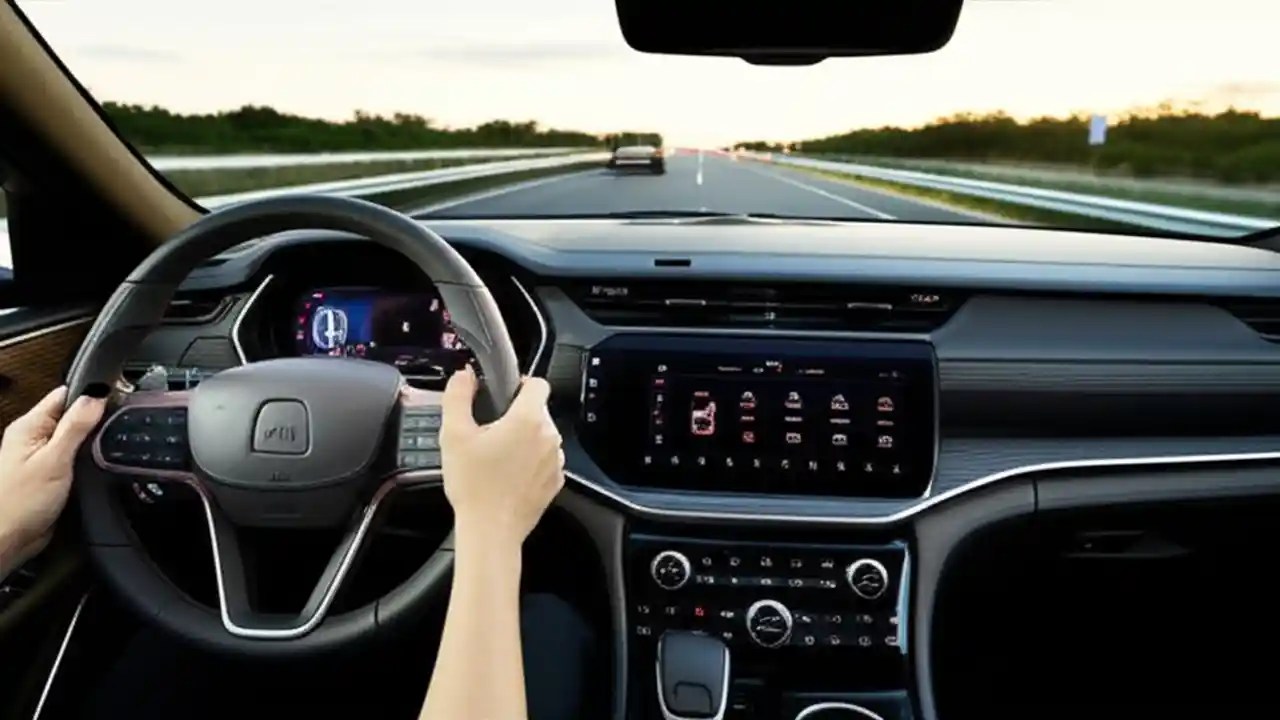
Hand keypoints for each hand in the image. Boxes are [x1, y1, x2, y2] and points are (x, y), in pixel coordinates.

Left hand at [0, 387, 104, 577]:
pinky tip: (97, 464)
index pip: (64, 395)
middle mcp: (34, 437)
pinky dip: (88, 458)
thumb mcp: (53, 460)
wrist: (7, 540)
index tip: (115, 402)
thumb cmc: (20, 503)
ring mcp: (42, 455)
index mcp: (29, 426)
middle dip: (95, 421)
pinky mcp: (51, 473)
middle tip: (114, 430)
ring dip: (92, 442)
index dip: (91, 395)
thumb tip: (96, 396)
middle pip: (72, 414)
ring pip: (76, 436)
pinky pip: (74, 457)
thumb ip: (75, 427)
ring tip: (106, 448)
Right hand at [438, 367, 563, 550]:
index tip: (504, 396)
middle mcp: (549, 437)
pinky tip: (508, 475)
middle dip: (517, 416)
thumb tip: (463, 376)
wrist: (490, 530)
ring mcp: (555, 460)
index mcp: (528, 419)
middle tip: (490, 433)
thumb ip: (457, 396)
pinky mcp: (556, 481)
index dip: (520, 384)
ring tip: (498, 457)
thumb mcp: (454, 435)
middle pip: (538, 410)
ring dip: (525, 439)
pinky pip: (545, 460)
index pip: (538, 383)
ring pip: (542, 436)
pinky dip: (531, 462)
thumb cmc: (473, 486)